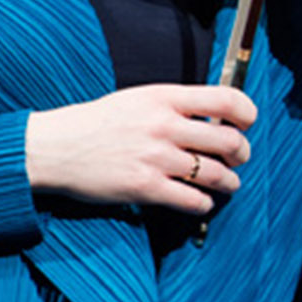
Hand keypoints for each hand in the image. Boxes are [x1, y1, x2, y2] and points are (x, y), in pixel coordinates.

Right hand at [25, 84, 257, 216]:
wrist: (55, 147)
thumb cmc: (97, 123)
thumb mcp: (139, 98)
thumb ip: (176, 106)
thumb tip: (214, 119)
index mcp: (165, 98)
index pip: (226, 100)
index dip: (247, 114)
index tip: (246, 124)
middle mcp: (165, 126)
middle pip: (229, 141)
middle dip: (242, 153)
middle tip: (239, 158)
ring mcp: (156, 158)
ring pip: (217, 174)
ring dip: (229, 182)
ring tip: (227, 183)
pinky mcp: (145, 188)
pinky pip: (193, 200)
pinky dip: (204, 203)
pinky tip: (201, 201)